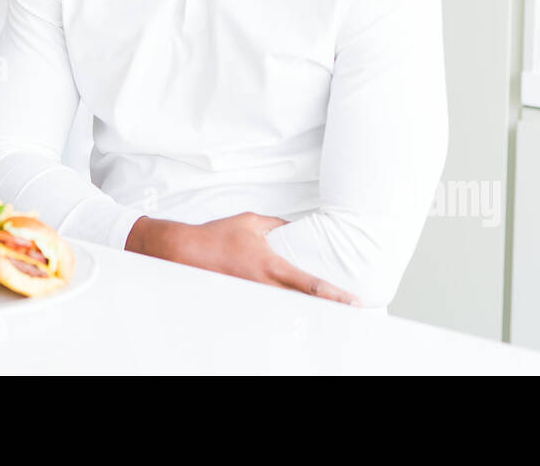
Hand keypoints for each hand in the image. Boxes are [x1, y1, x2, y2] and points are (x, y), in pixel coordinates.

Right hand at [126, 212, 361, 306]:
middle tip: (350, 315)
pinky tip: (295, 315)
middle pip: (303, 304)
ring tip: (328, 318)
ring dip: (306, 313)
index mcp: (271, 265)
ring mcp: (254, 295)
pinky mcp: (244, 299)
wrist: (187, 251)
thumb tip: (294, 226)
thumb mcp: (252, 221)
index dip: (333, 295)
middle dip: (327, 310)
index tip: (352, 301)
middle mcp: (265, 285)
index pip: (309, 284)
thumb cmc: (219, 234)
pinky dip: (283, 311)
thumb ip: (278, 224)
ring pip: (287, 309)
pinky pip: (268, 307)